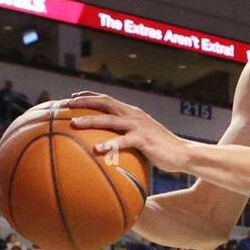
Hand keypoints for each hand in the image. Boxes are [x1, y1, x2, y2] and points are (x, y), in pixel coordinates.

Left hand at [67, 94, 190, 172]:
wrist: (182, 153)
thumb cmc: (160, 149)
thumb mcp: (142, 137)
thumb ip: (127, 135)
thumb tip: (110, 143)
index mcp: (132, 113)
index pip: (107, 99)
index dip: (89, 96)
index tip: (73, 98)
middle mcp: (134, 115)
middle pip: (105, 103)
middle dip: (84, 102)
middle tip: (66, 105)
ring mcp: (139, 126)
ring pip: (110, 119)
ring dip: (91, 120)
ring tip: (75, 124)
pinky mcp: (144, 139)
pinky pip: (123, 141)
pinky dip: (109, 144)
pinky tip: (98, 149)